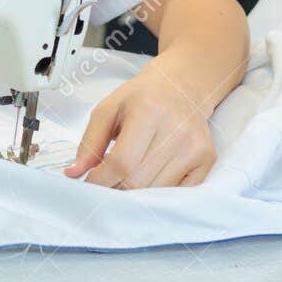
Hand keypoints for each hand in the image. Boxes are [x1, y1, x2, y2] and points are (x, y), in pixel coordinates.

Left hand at [64, 62, 214, 188]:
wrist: (182, 86)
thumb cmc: (142, 98)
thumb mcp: (108, 109)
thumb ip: (89, 141)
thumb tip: (73, 173)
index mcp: (149, 111)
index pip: (122, 162)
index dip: (100, 180)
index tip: (89, 184)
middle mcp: (177, 130)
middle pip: (138, 181)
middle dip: (115, 189)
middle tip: (106, 183)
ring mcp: (195, 147)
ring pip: (157, 192)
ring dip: (135, 194)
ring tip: (127, 178)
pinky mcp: (207, 159)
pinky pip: (178, 193)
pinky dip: (158, 194)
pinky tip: (149, 179)